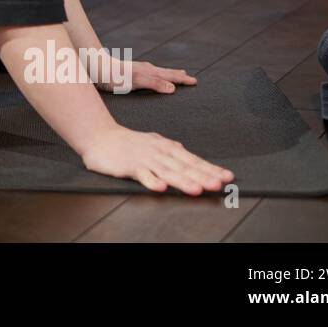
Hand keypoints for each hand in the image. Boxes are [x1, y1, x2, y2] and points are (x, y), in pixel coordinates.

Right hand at [80, 125, 234, 194]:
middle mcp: (159, 152)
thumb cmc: (128, 143)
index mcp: (167, 148)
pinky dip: (151, 181)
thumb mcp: (154, 144)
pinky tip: (160, 188)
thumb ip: (171, 151)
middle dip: (202, 176)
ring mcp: (144, 159)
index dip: (210, 169)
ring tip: (197, 190)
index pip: (193, 160)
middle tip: (218, 184)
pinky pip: (141, 175)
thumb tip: (188, 154)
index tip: (227, 177)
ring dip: (182, 181)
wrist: (100, 137)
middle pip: (184, 166)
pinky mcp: (129, 166)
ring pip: (166, 171)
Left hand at [94, 56, 196, 93]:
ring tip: (175, 75)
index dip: (182, 80)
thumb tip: (173, 88)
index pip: (171, 75)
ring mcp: (138, 70)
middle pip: (166, 72)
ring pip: (158, 72)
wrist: (96, 68)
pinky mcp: (130, 74)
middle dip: (178, 76)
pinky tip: (151, 78)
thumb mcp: (136, 81)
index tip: (194, 81)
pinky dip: (157, 76)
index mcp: (150, 71)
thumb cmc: (115, 76)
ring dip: (168, 75)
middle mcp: (146, 69)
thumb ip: (154, 83)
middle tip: (189, 77)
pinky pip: (149, 75)